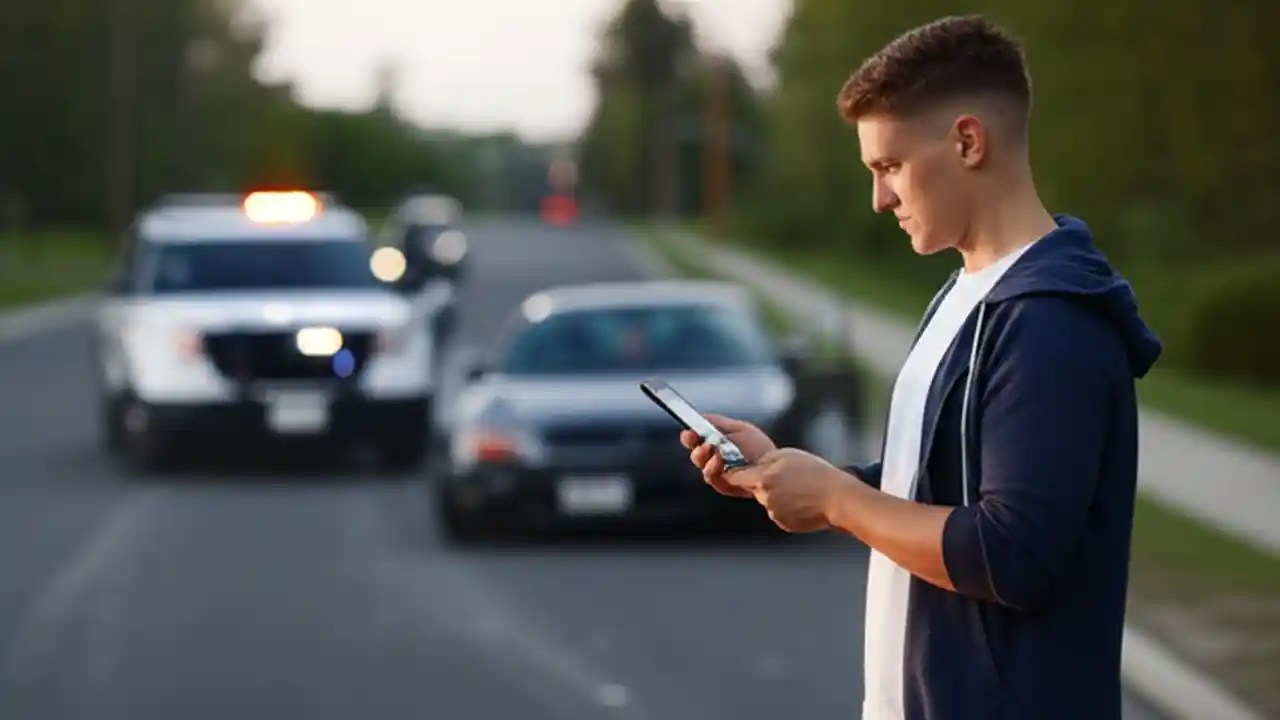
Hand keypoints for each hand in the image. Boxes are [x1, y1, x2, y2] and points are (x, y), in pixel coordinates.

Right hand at [681, 413, 776, 498]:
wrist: (771, 465)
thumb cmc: (758, 447)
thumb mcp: (738, 429)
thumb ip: (719, 423)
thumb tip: (701, 417)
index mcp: (719, 444)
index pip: (698, 441)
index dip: (691, 437)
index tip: (687, 431)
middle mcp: (716, 459)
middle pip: (696, 454)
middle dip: (693, 445)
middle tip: (693, 439)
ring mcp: (719, 474)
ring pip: (701, 465)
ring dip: (702, 455)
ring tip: (711, 449)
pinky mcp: (723, 485)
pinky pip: (710, 476)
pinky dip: (712, 467)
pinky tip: (719, 460)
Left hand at [724, 448, 851, 532]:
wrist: (838, 499)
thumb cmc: (816, 474)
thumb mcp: (788, 456)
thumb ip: (766, 461)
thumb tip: (753, 467)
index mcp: (763, 479)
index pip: (734, 478)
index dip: (734, 474)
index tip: (732, 471)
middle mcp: (765, 498)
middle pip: (755, 490)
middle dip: (764, 484)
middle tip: (786, 478)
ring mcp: (775, 514)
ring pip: (769, 502)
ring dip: (779, 497)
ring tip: (802, 490)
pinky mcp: (785, 524)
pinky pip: (781, 514)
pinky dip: (789, 509)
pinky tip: (805, 502)